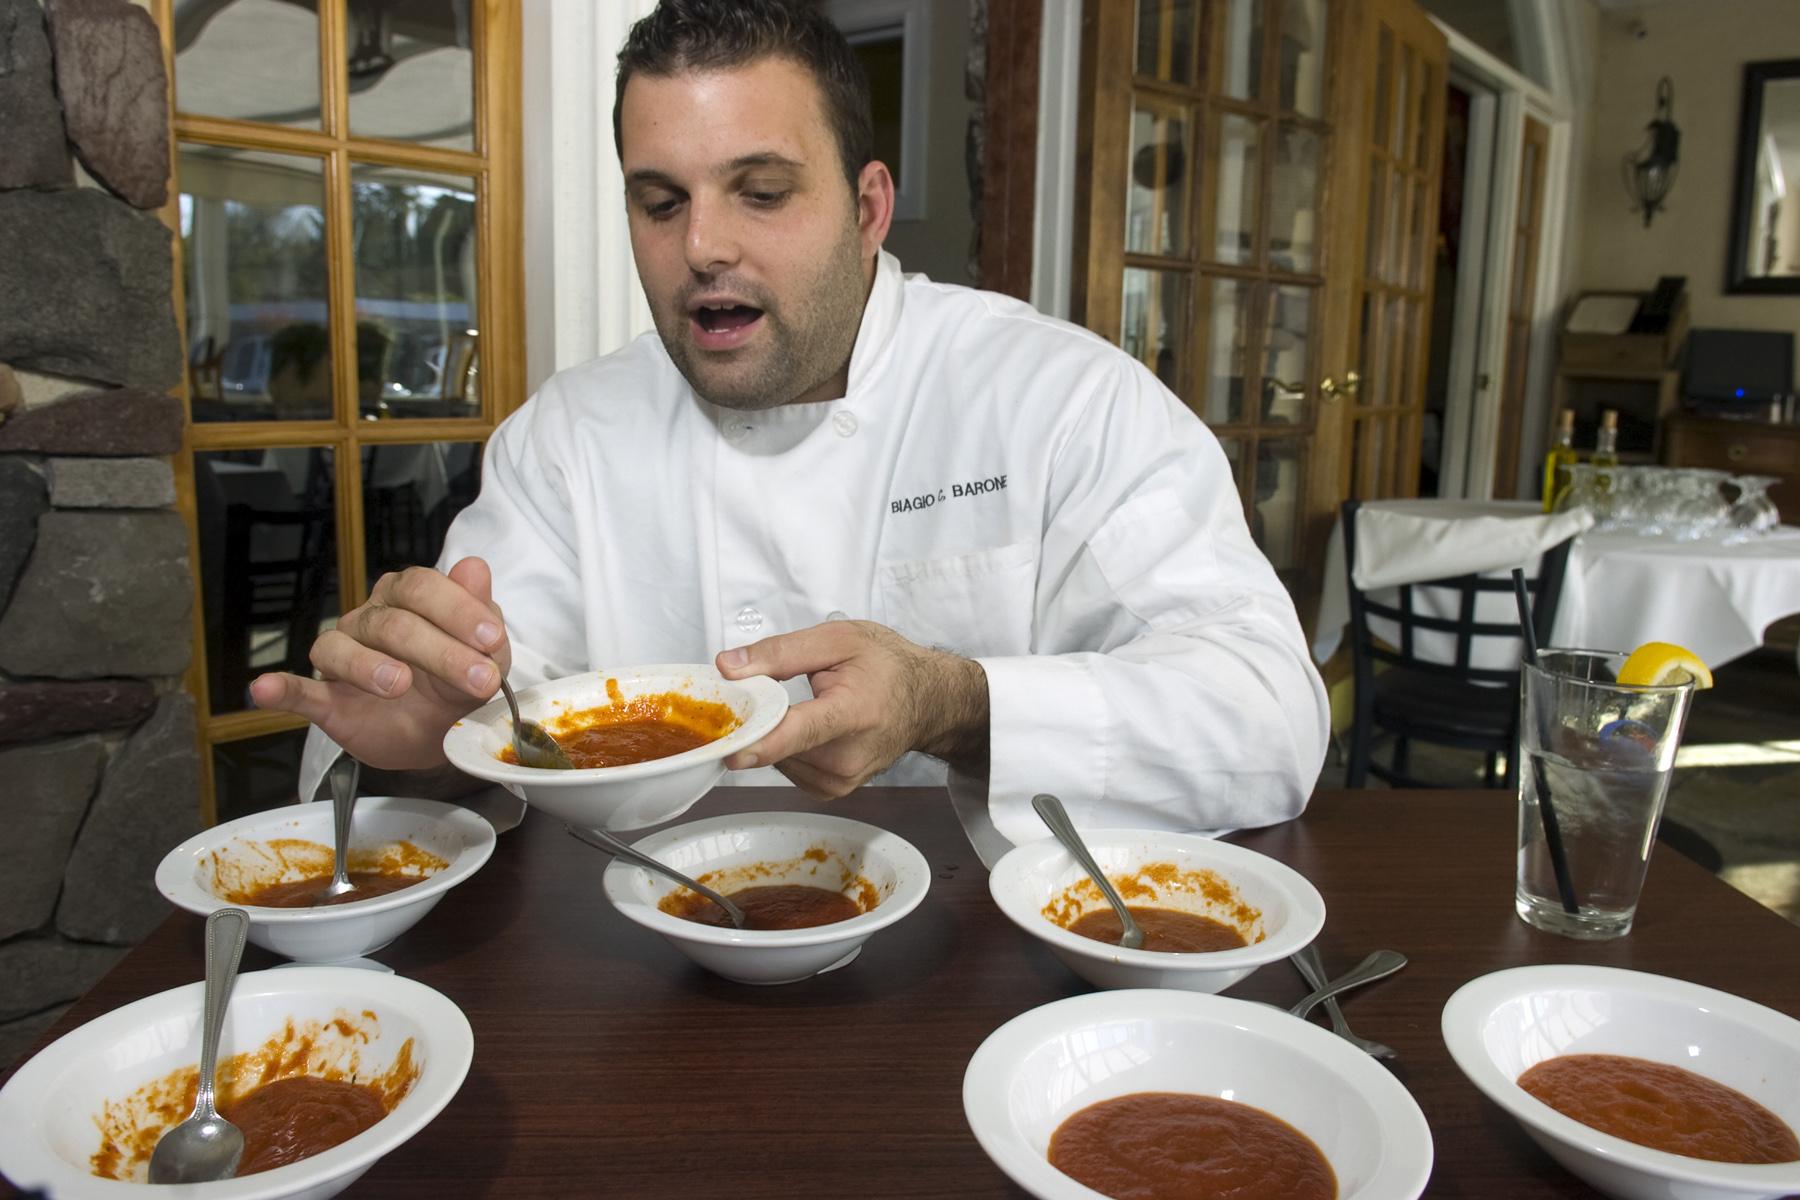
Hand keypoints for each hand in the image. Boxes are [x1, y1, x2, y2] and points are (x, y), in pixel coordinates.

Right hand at [247, 557, 508, 770]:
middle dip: (439, 650)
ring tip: (398, 684)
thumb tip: (474, 567)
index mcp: (408, 597)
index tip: (491, 640)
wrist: (440, 732)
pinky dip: (280, 688)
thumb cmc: (459, 678)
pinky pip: (297, 689)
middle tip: (477, 679)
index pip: (423, 588)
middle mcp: (370, 618)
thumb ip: (478, 611)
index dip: (457, 610)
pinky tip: (264, 689)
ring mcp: (343, 656)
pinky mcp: (325, 698)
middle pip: (393, 622)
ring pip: (341, 649)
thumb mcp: (484, 651)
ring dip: (367, 666)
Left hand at [715, 620, 987, 798]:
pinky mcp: (835, 790)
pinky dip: (788, 748)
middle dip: (761, 720)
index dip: (762, 742)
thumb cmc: (888, 666)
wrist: (929, 701)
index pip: (802, 732)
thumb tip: (729, 666)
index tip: (730, 752)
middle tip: (773, 690)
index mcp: (853, 712)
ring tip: (803, 707)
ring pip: (778, 758)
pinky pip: (789, 768)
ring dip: (776, 734)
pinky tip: (808, 728)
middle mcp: (849, 756)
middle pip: (778, 744)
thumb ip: (780, 652)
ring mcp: (843, 779)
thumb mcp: (836, 639)